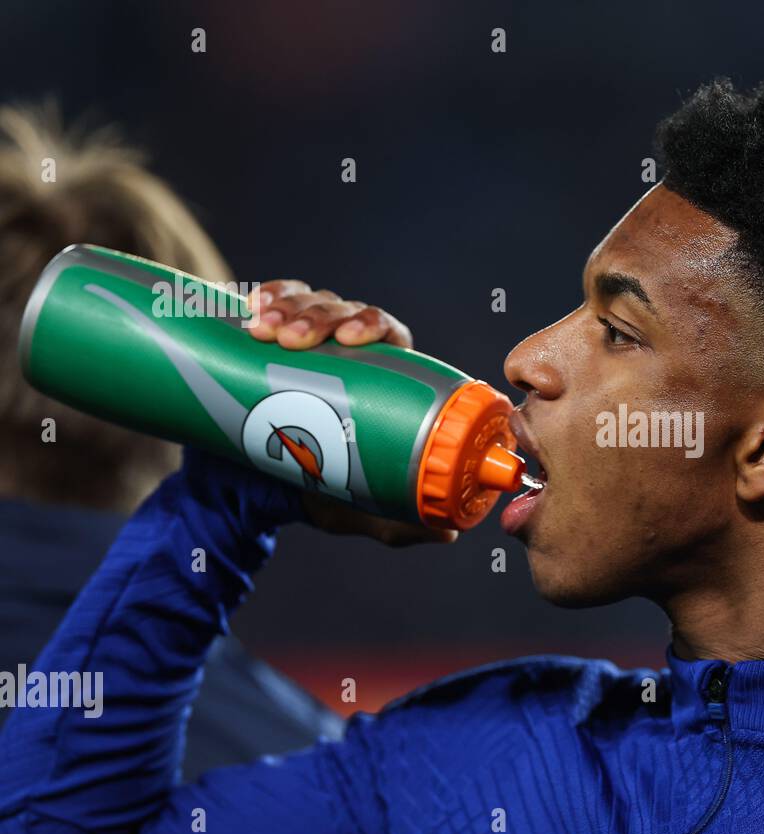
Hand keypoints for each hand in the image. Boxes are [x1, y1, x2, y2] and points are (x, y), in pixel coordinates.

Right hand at [244, 280, 454, 545]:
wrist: (241, 492)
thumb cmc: (310, 492)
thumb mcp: (353, 506)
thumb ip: (396, 520)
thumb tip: (447, 534)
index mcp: (377, 377)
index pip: (388, 334)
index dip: (373, 325)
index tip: (350, 338)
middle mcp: (343, 350)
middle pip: (344, 311)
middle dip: (320, 316)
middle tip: (295, 340)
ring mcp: (303, 338)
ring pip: (307, 301)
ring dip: (289, 308)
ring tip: (264, 330)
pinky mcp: (264, 335)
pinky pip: (269, 299)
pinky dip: (264, 295)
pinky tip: (252, 306)